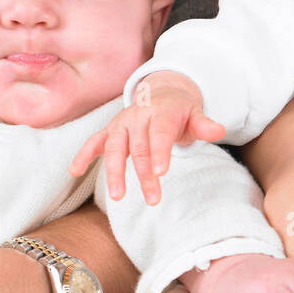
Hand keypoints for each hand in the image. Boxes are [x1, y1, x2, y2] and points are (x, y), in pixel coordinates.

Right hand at [69, 71, 224, 204]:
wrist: (162, 93)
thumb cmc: (181, 112)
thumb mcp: (196, 115)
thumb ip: (204, 125)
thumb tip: (219, 130)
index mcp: (161, 112)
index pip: (160, 133)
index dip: (160, 152)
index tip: (160, 173)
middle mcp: (138, 116)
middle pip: (139, 147)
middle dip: (144, 174)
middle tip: (153, 198)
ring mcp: (121, 123)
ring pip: (115, 147)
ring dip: (114, 172)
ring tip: (118, 196)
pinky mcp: (110, 131)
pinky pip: (94, 142)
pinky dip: (83, 155)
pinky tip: (74, 171)